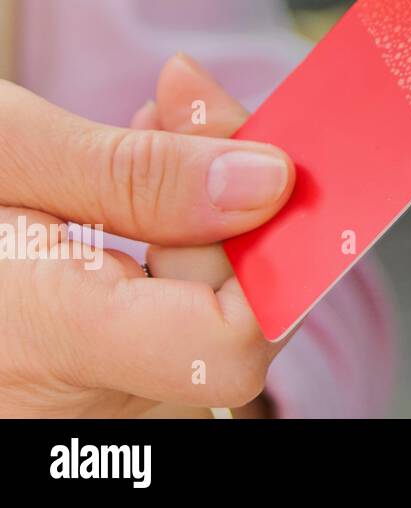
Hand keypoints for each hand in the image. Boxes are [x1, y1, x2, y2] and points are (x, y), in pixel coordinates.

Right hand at [0, 54, 292, 416]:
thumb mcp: (1, 148)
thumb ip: (137, 175)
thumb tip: (267, 182)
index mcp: (40, 340)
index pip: (230, 342)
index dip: (273, 252)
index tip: (268, 153)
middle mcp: (65, 406)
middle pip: (232, 329)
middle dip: (239, 209)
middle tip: (187, 106)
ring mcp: (73, 414)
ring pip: (207, 328)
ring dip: (209, 222)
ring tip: (151, 134)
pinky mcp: (79, 397)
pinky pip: (168, 335)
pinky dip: (174, 257)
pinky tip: (133, 196)